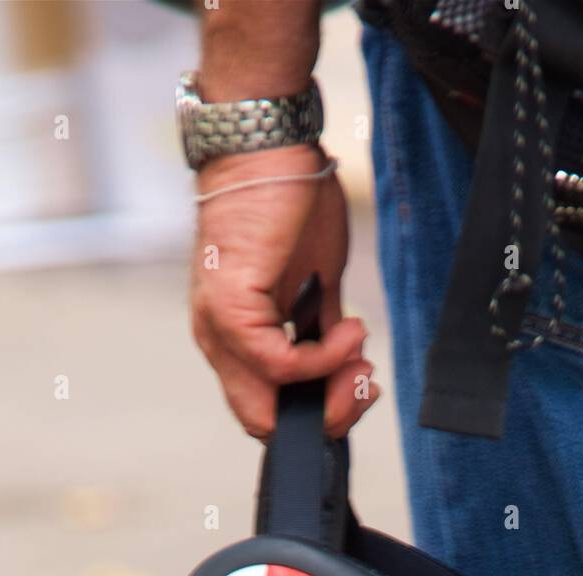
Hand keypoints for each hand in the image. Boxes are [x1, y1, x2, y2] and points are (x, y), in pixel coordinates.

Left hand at [190, 145, 379, 440]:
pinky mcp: (230, 311)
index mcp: (234, 337)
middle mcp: (218, 341)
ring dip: (331, 387)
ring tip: (360, 350)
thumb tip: (344, 361)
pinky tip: (349, 330)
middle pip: (266, 421)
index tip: (360, 382)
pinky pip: (280, 366)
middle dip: (327, 415)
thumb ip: (320, 326)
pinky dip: (323, 359)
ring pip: (270, 405)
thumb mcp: (315, 280)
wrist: (268, 146)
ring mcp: (219, 331)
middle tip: (364, 383)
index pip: (267, 408)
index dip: (318, 410)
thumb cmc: (289, 200)